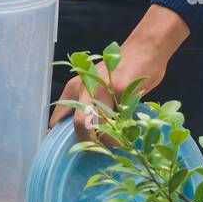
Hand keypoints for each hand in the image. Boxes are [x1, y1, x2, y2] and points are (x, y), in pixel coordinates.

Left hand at [48, 5, 189, 143]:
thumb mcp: (96, 86)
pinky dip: (123, 132)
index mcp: (74, 88)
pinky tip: (126, 133)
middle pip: (78, 124)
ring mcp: (102, 88)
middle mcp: (84, 87)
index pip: (58, 117)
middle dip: (86, 143)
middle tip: (92, 151)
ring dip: (107, 141)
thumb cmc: (120, 72)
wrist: (145, 49)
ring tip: (112, 146)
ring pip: (99, 124)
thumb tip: (85, 132)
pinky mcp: (121, 89)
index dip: (57, 136)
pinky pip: (120, 119)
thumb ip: (88, 105)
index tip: (63, 149)